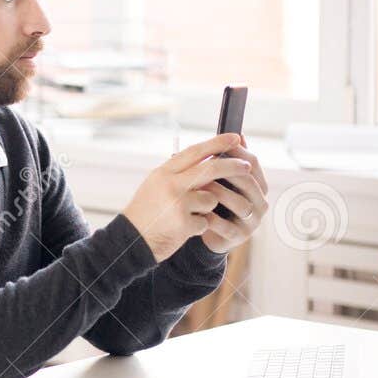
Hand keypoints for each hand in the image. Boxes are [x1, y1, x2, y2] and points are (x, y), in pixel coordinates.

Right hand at [121, 133, 253, 261]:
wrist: (131, 241)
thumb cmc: (146, 212)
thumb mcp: (156, 185)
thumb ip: (179, 173)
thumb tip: (208, 158)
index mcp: (164, 172)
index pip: (195, 152)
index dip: (217, 143)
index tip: (235, 137)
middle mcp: (171, 184)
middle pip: (210, 169)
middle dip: (232, 166)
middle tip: (247, 165)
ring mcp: (178, 203)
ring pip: (211, 199)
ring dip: (206, 208)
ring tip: (187, 216)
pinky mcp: (184, 223)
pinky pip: (206, 221)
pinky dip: (199, 227)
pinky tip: (182, 229)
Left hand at [199, 136, 269, 253]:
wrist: (207, 232)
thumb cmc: (214, 200)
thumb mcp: (221, 178)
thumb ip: (229, 159)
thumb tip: (239, 134)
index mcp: (258, 184)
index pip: (253, 163)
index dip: (235, 152)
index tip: (216, 145)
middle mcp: (260, 202)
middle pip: (248, 181)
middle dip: (226, 171)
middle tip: (205, 165)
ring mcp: (252, 221)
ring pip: (240, 203)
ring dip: (218, 193)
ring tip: (199, 187)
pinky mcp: (239, 237)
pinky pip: (227, 225)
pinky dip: (212, 217)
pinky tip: (197, 211)